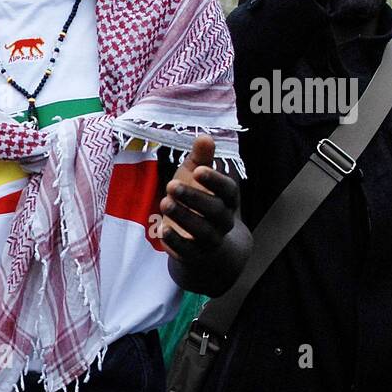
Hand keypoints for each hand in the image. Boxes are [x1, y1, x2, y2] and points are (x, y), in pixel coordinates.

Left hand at [158, 135, 239, 262]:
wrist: (206, 244)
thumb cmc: (199, 201)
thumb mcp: (197, 179)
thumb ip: (201, 159)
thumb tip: (205, 136)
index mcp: (228, 200)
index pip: (229, 190)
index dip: (215, 180)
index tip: (199, 170)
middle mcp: (223, 221)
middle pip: (215, 210)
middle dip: (194, 197)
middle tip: (171, 185)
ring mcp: (210, 239)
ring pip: (202, 230)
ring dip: (183, 216)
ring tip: (165, 202)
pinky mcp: (194, 254)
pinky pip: (188, 250)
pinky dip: (176, 241)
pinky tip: (162, 229)